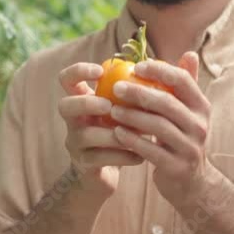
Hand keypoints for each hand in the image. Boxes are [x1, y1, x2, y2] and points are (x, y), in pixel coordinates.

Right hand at [58, 62, 143, 196]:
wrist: (108, 172)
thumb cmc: (122, 131)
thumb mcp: (126, 109)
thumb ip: (139, 89)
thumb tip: (168, 61)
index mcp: (81, 99)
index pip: (67, 78)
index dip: (79, 71)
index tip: (101, 71)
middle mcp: (73, 120)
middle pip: (64, 105)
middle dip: (86, 103)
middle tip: (109, 105)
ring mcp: (75, 142)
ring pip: (84, 135)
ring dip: (112, 133)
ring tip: (137, 133)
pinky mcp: (84, 164)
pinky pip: (100, 158)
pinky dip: (122, 156)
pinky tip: (140, 156)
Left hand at [107, 52, 216, 206]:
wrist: (191, 183)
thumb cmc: (182, 138)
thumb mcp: (189, 112)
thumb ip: (186, 85)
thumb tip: (189, 53)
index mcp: (202, 107)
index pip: (183, 81)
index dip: (159, 70)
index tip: (136, 66)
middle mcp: (200, 125)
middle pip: (168, 103)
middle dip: (139, 92)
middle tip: (116, 87)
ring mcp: (190, 148)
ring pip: (158, 126)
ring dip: (132, 116)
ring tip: (112, 110)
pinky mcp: (177, 167)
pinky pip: (151, 151)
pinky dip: (133, 140)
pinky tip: (117, 132)